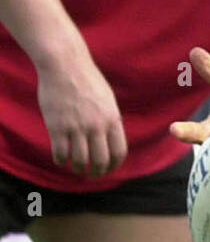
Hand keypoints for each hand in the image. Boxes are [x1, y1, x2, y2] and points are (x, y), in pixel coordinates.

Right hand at [36, 54, 127, 175]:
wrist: (65, 65)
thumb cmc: (86, 79)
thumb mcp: (107, 99)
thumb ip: (110, 120)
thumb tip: (111, 139)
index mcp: (112, 119)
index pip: (119, 152)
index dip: (114, 166)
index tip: (109, 170)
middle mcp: (97, 126)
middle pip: (101, 161)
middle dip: (97, 173)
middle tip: (92, 176)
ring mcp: (77, 127)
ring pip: (80, 161)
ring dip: (79, 169)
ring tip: (77, 169)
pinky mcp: (57, 127)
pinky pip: (60, 153)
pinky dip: (61, 161)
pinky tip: (61, 160)